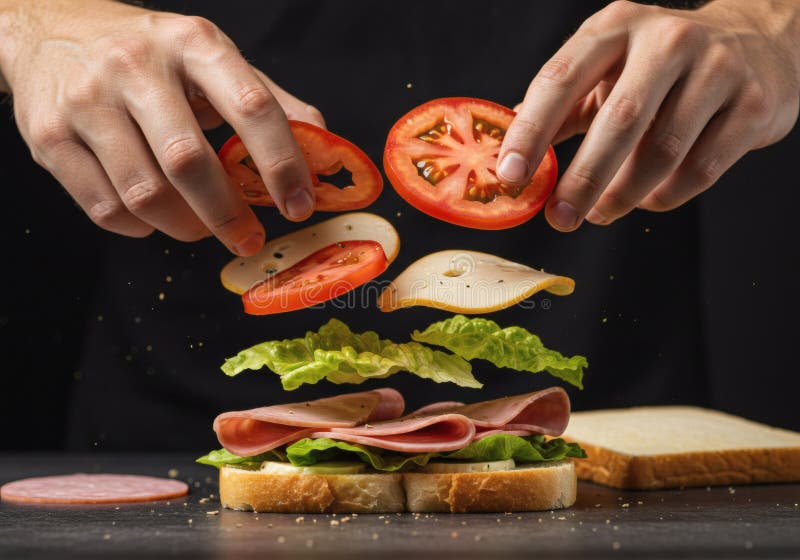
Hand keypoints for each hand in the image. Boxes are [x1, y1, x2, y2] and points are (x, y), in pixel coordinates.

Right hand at [0, 0, 324, 254]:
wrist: (51, 30)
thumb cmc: (152, 55)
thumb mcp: (212, 59)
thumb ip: (271, 101)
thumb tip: (326, 152)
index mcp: (193, 44)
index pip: (251, 106)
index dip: (282, 164)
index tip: (299, 205)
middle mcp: (136, 66)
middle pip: (189, 162)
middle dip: (228, 216)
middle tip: (249, 239)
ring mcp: (86, 100)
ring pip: (145, 194)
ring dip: (184, 226)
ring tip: (200, 227)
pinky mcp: (48, 136)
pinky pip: (105, 208)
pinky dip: (140, 228)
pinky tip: (153, 217)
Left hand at [497, 0, 799, 230]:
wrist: (758, 42)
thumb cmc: (661, 64)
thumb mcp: (607, 68)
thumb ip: (561, 106)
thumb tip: (508, 154)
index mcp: (616, 28)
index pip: (561, 79)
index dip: (531, 131)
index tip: (510, 174)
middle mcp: (668, 40)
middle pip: (619, 121)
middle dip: (582, 180)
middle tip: (559, 218)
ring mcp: (718, 69)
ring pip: (662, 152)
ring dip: (623, 195)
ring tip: (601, 212)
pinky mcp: (753, 105)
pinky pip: (700, 170)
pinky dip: (665, 196)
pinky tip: (647, 199)